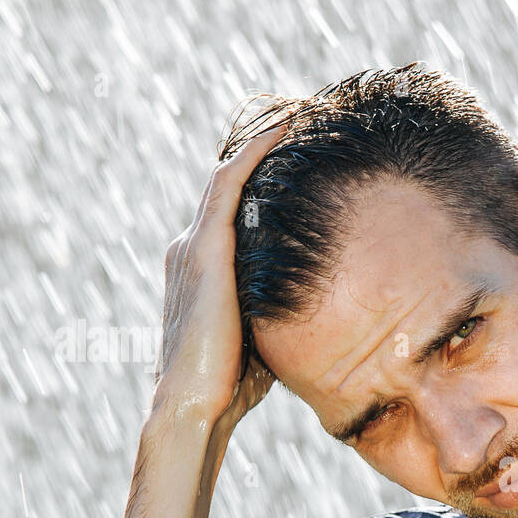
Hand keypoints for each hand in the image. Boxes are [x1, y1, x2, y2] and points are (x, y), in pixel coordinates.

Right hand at [153, 123, 286, 427]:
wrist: (194, 407)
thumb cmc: (232, 387)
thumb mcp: (260, 337)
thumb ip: (277, 311)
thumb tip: (326, 311)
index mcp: (201, 269)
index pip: (234, 212)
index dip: (261, 181)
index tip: (297, 157)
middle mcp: (191, 249)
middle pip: (229, 184)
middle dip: (263, 150)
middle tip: (302, 119)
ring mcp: (194, 246)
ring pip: (229, 175)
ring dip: (261, 139)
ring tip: (296, 111)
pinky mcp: (206, 250)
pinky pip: (230, 184)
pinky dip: (255, 152)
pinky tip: (283, 128)